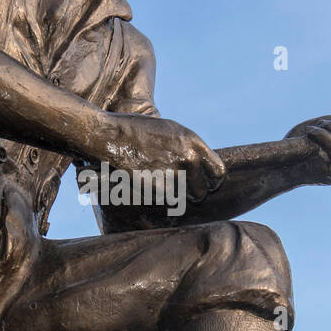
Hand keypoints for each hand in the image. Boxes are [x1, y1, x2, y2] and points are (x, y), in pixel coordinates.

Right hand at [101, 113, 225, 202]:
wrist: (113, 135)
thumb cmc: (139, 130)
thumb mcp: (171, 130)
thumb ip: (189, 147)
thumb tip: (201, 163)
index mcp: (193, 143)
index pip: (218, 172)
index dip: (212, 181)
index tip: (205, 184)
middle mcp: (187, 159)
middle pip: (202, 191)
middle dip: (192, 193)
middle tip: (179, 189)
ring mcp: (173, 174)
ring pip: (182, 198)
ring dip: (173, 194)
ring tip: (157, 180)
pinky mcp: (158, 188)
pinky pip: (165, 200)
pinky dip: (157, 196)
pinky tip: (146, 180)